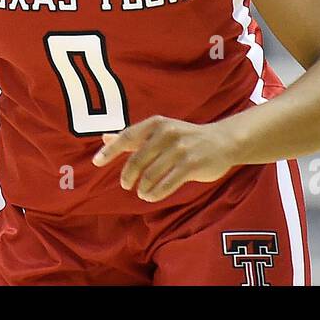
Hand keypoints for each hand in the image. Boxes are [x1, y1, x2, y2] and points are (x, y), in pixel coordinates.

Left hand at [91, 116, 238, 202]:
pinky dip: (155, 194)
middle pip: (137, 160)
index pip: (127, 136)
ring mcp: (180, 149)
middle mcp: (167, 133)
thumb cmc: (185, 137)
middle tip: (126, 185)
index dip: (110, 151)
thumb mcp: (160, 130)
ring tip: (142, 192)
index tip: (96, 162)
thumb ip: (133, 136)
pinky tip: (151, 196)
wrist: (223, 140)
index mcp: (157, 123)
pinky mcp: (191, 165)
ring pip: (150, 176)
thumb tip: (104, 137)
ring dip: (142, 188)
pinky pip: (166, 184)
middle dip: (128, 176)